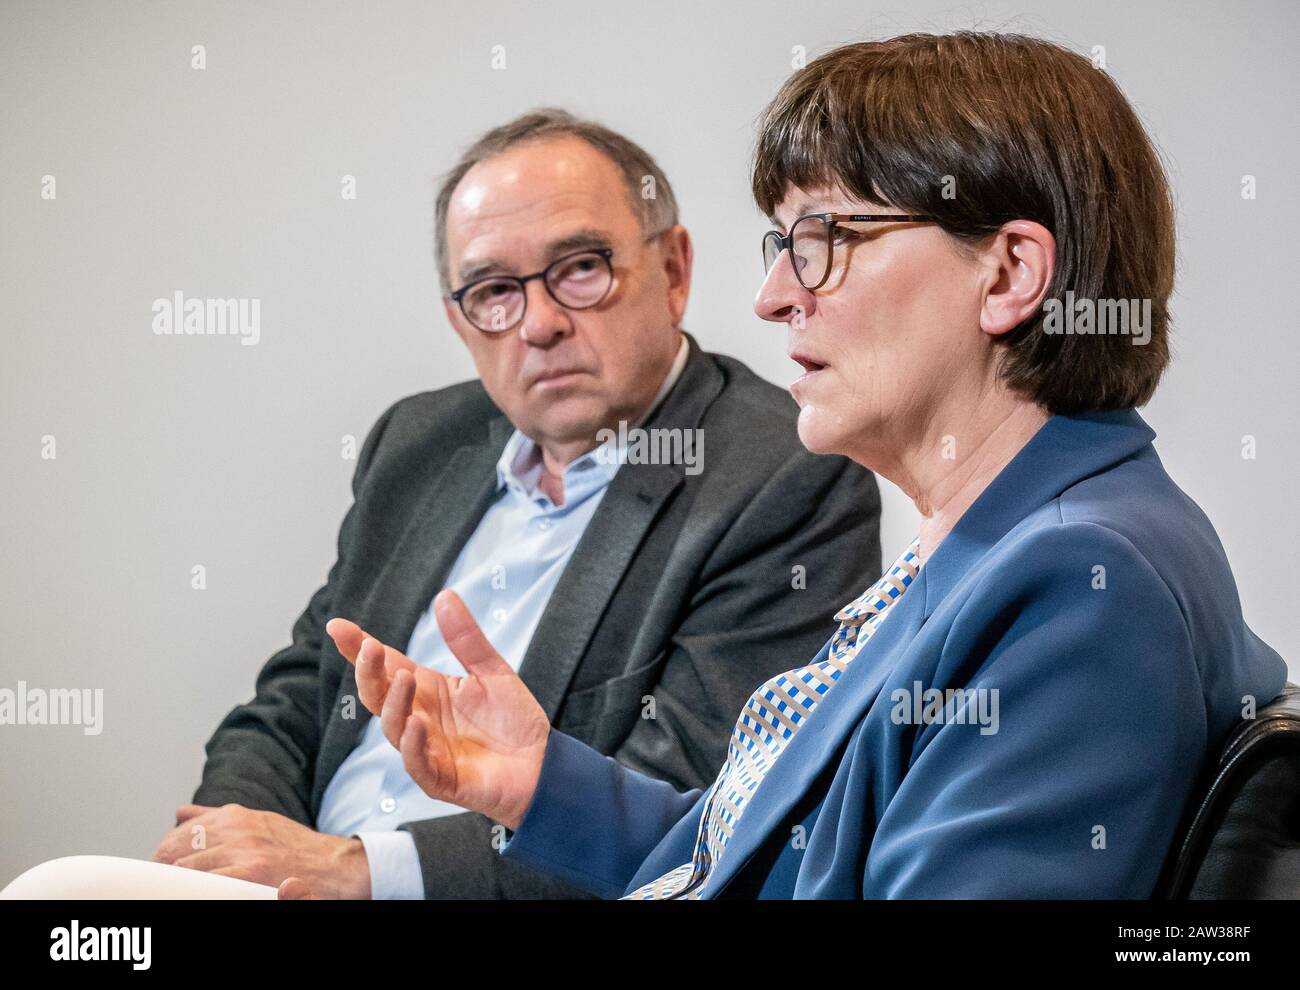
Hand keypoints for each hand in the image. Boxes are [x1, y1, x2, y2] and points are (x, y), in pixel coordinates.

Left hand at [151, 804, 370, 898]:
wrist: (340, 867)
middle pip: (175, 852)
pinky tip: (192, 895)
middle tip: (158, 889)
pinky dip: (193, 891)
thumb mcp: (261, 824)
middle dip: (162, 872)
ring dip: (174, 885)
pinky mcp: (252, 873)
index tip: (158, 873)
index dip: (162, 858)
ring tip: (172, 893)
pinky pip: (205, 884)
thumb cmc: (299, 850)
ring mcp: (244, 851)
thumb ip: (218, 819)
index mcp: (235, 816)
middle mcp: (237, 828)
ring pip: (186, 869)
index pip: (178, 836)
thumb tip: (180, 814)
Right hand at [326, 589, 549, 830]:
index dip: (360, 648)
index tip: (337, 626)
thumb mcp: (492, 671)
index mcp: (428, 692)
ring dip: (394, 703)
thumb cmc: (514, 722)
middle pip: (378, 696)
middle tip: (369, 649)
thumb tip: (444, 595)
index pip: (386, 667)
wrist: (543, 766)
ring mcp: (426, 750)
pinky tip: (416, 724)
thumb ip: (466, 638)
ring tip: (404, 678)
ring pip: (392, 728)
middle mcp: (418, 719)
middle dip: (368, 672)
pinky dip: (412, 745)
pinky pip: (417, 764)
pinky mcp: (440, 780)